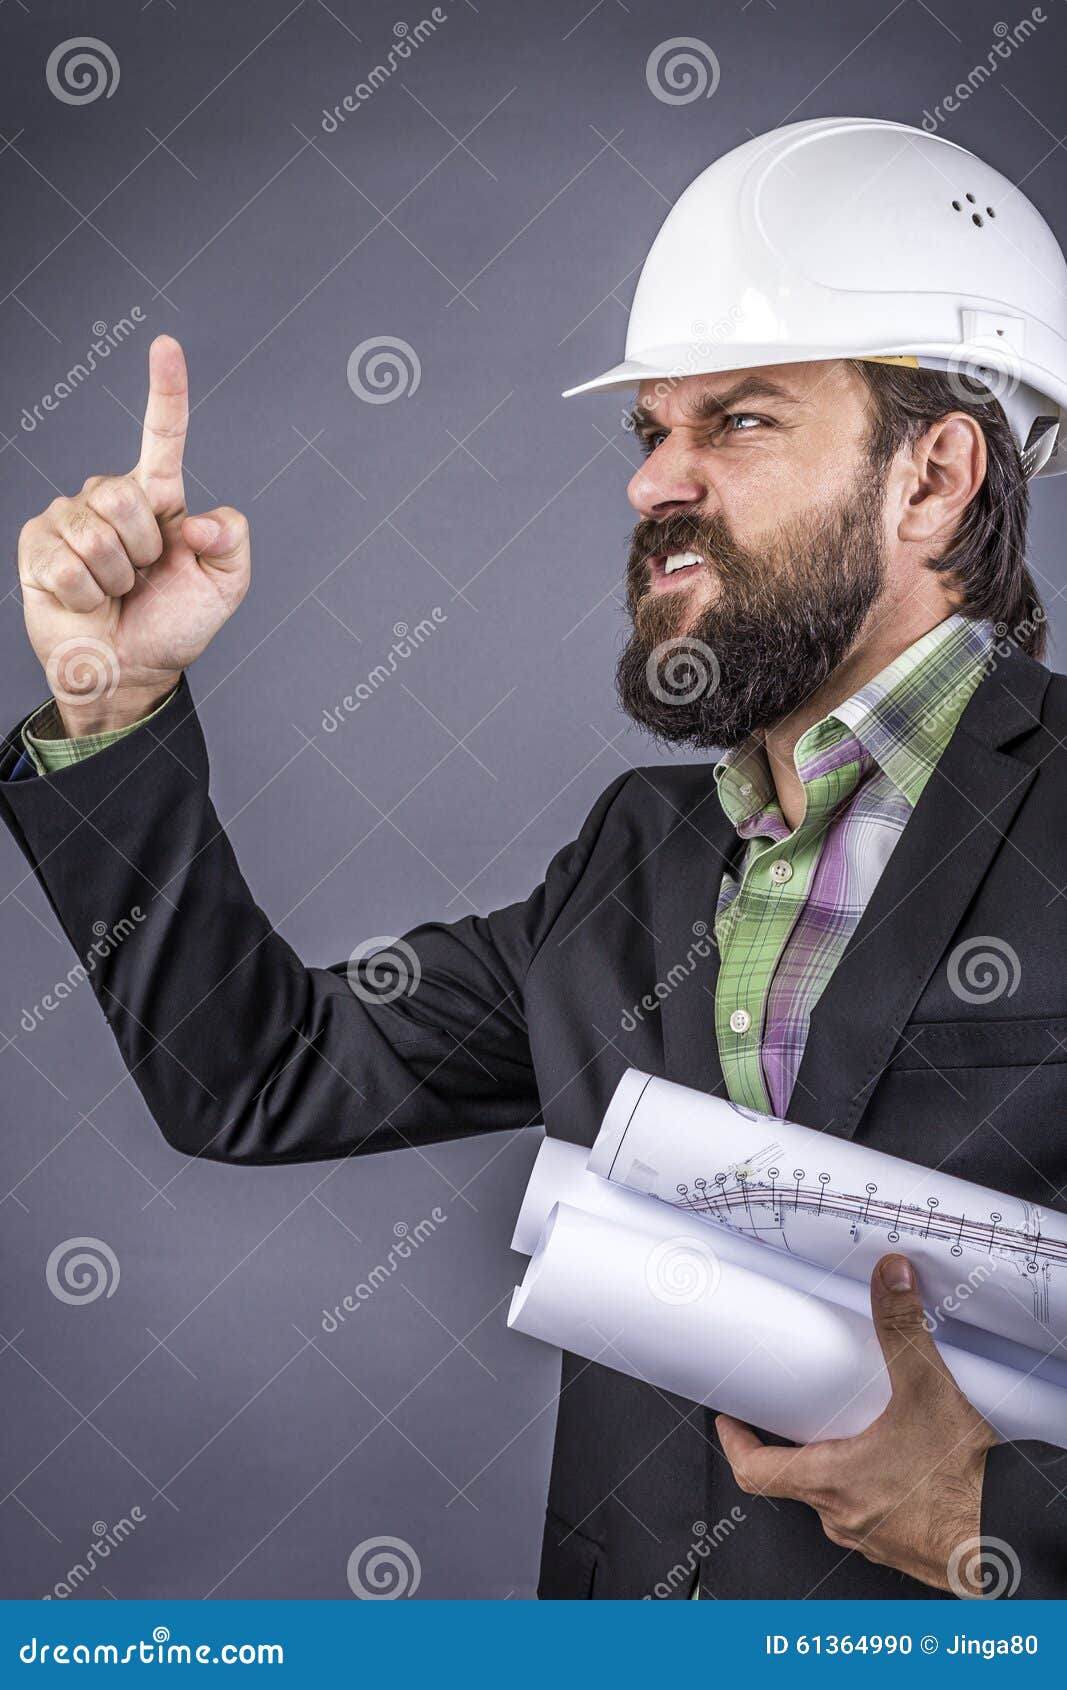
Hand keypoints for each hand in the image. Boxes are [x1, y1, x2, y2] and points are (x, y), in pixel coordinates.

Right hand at [18, 335, 249, 735]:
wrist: (130, 671)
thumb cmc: (174, 626)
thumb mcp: (225, 585)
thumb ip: (232, 540)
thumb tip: (194, 518)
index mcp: (158, 499)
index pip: (163, 435)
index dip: (165, 390)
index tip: (166, 345)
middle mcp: (110, 498)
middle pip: (123, 495)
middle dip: (141, 549)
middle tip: (142, 577)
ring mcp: (70, 519)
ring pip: (95, 533)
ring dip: (115, 577)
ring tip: (115, 592)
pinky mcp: (38, 546)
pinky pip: (67, 562)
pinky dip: (86, 593)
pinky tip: (88, 601)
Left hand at [716, 1253, 996, 1593]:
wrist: (1007, 1539)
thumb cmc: (964, 1488)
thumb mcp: (925, 1389)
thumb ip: (902, 1328)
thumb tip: (889, 1280)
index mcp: (832, 1480)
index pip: (755, 1471)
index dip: (735, 1443)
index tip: (728, 1422)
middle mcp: (845, 1516)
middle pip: (794, 1482)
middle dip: (791, 1446)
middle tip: (792, 1416)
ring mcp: (873, 1538)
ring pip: (834, 1501)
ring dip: (835, 1468)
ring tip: (850, 1435)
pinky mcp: (904, 1547)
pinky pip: (872, 1515)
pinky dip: (873, 1489)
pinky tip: (898, 1467)